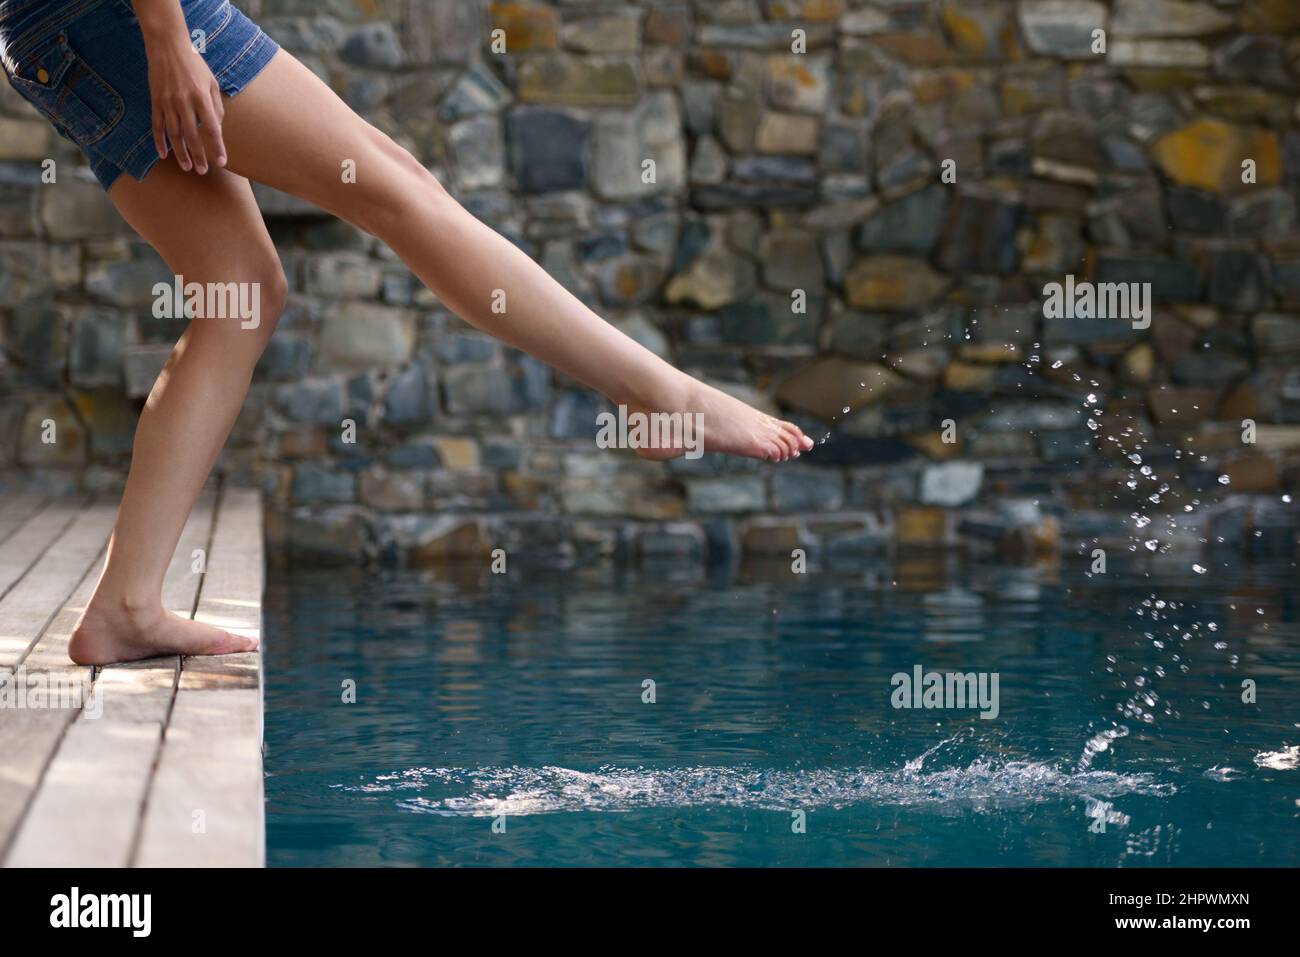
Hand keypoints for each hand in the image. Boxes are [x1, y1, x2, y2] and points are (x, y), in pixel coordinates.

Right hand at [143, 36, 225, 172]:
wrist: (167, 46)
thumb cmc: (194, 64)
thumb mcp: (212, 82)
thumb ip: (216, 106)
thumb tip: (217, 129)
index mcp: (201, 97)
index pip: (211, 129)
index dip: (216, 147)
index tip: (221, 162)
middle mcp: (184, 102)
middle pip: (192, 136)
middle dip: (199, 156)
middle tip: (203, 171)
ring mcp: (167, 102)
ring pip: (174, 135)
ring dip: (180, 153)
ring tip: (187, 167)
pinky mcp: (155, 101)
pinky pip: (157, 125)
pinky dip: (159, 141)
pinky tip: (164, 154)